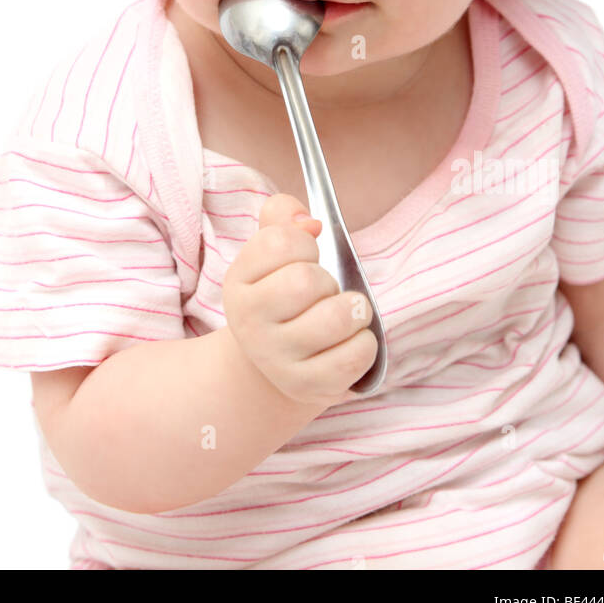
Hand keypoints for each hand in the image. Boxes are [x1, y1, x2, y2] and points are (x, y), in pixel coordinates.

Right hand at [222, 191, 376, 407]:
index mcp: (238, 281)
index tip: (305, 256)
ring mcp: (275, 359)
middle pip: (307, 280)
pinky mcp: (306, 387)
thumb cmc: (285, 293)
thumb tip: (310, 223)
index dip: (305, 242)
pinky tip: (350, 341)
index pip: (280, 240)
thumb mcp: (274, 250)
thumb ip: (283, 215)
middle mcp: (248, 322)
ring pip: (336, 318)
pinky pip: (355, 355)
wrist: (276, 361)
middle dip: (328, 280)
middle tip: (323, 292)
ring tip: (345, 314)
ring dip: (354, 310)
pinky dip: (365, 342)